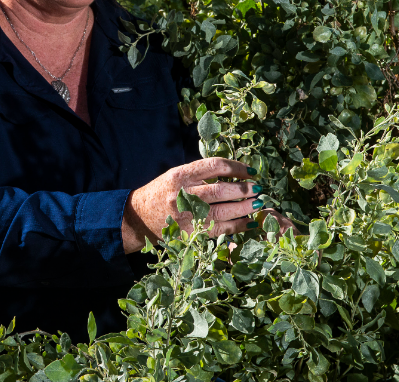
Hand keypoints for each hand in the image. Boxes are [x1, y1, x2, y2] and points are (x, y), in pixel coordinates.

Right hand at [121, 157, 282, 252]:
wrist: (139, 217)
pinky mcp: (191, 233)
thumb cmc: (161, 192)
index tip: (250, 170)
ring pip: (224, 211)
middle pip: (221, 190)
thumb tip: (233, 172)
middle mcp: (183, 194)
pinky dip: (238, 226)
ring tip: (259, 203)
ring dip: (245, 207)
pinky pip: (220, 229)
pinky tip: (250, 222)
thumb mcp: (176, 175)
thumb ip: (200, 173)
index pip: (215, 166)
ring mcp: (187, 215)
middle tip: (259, 188)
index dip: (236, 167)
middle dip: (244, 189)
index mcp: (180, 175)